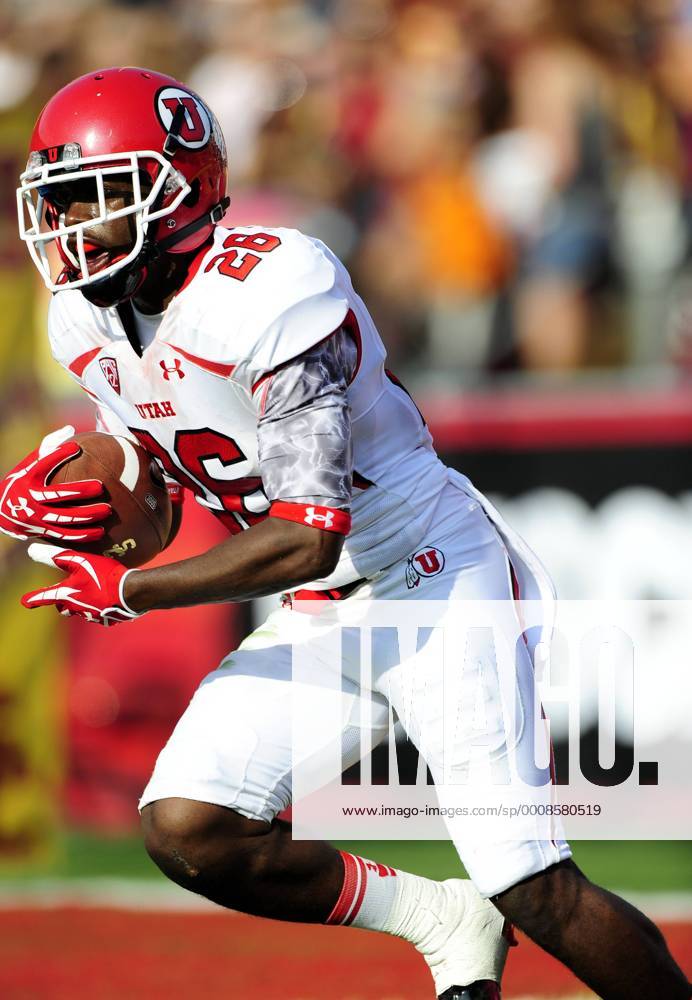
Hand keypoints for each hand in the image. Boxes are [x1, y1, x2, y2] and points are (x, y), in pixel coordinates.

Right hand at [0, 425, 110, 541]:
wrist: (1, 512)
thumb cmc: (23, 481)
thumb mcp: (29, 463)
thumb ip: (48, 446)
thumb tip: (71, 428)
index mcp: (27, 479)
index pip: (42, 465)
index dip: (57, 455)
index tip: (75, 447)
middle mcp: (30, 498)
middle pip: (57, 495)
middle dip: (80, 491)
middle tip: (101, 486)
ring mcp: (36, 517)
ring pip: (64, 518)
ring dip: (87, 515)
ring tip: (107, 510)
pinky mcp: (43, 531)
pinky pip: (64, 535)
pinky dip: (82, 535)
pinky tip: (100, 532)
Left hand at [22, 543, 140, 625]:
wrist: (131, 592)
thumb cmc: (104, 576)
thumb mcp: (80, 561)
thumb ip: (57, 557)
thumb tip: (33, 551)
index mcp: (67, 594)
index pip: (45, 597)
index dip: (34, 598)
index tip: (25, 601)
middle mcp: (76, 608)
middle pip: (63, 607)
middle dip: (63, 602)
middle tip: (68, 593)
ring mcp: (91, 616)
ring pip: (80, 612)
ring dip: (81, 604)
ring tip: (92, 593)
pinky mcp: (106, 620)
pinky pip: (98, 614)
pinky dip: (99, 608)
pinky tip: (108, 599)